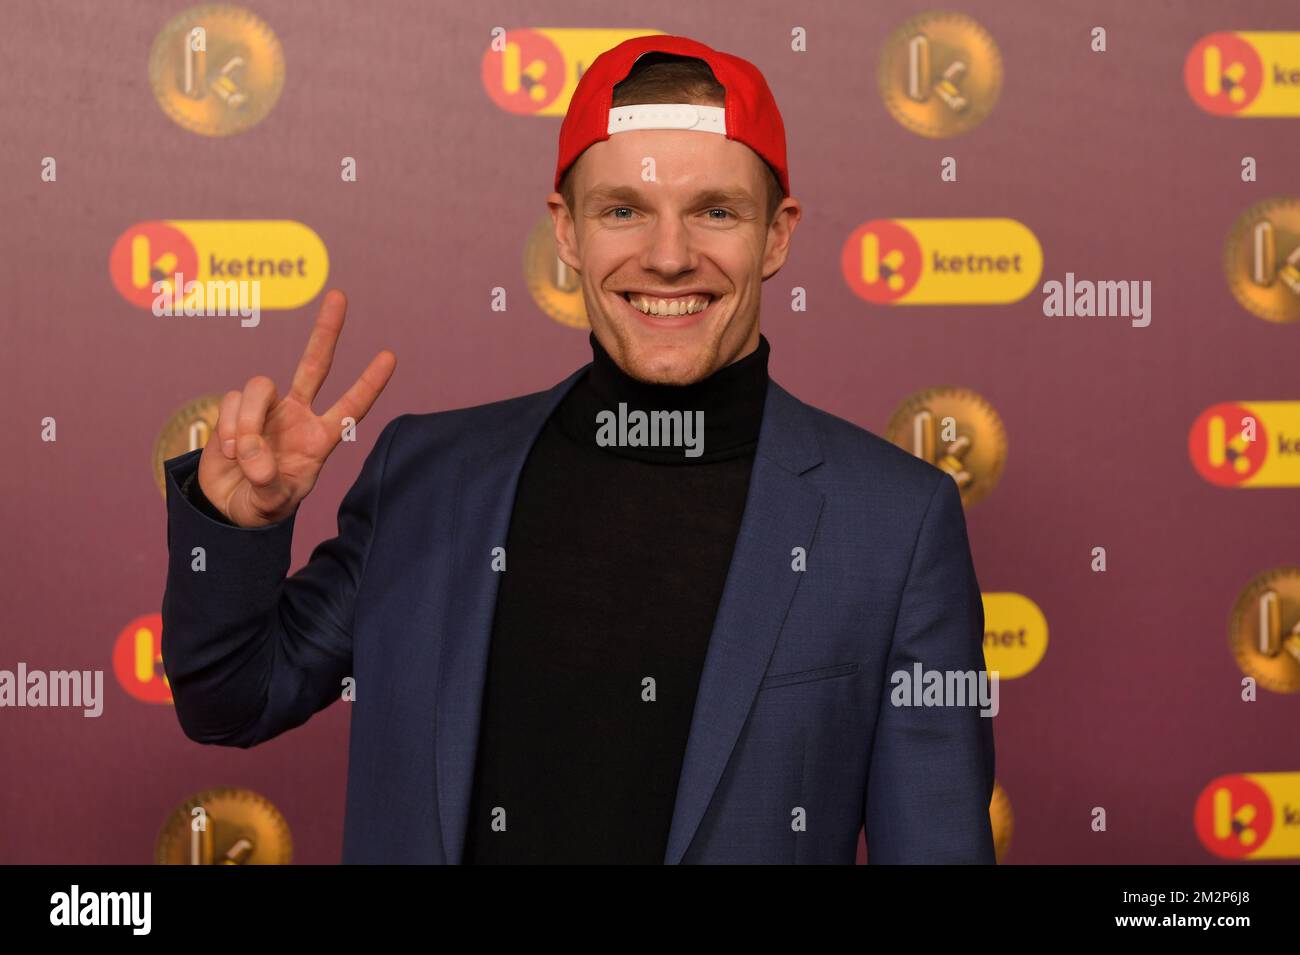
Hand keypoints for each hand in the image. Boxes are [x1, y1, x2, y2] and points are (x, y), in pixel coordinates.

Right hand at [196, 289, 396, 527]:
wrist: (228, 508)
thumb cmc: (261, 505)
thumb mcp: (271, 501)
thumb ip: (265, 479)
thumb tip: (251, 451)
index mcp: (320, 438)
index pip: (351, 407)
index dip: (369, 383)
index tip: (390, 356)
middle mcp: (297, 415)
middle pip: (314, 365)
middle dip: (326, 331)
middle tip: (340, 296)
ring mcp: (268, 410)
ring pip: (259, 386)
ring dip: (247, 421)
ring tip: (241, 454)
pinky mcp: (237, 409)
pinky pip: (233, 400)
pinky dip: (229, 426)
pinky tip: (229, 452)